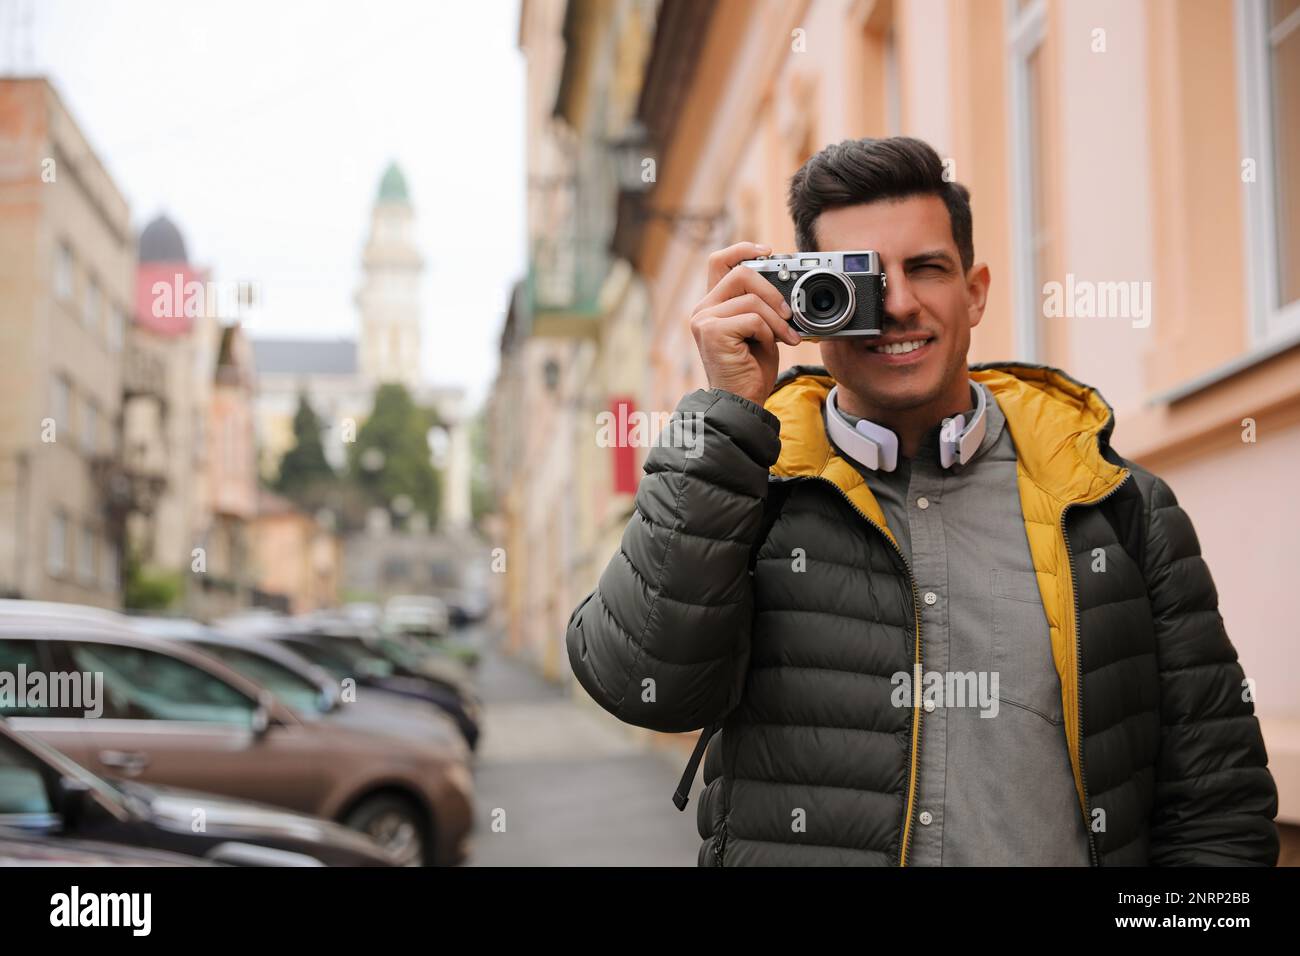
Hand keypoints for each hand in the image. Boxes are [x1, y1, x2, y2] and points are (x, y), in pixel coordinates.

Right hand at [689, 242, 799, 406]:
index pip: (720, 261)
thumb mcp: (759, 329)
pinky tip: (769, 347)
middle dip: (773, 290)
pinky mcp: (711, 332)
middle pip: (741, 273)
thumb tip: (783, 282)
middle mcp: (702, 309)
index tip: (769, 252)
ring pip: (751, 298)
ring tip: (786, 338)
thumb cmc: (751, 369)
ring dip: (776, 320)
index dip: (743, 249)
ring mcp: (704, 320)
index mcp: (712, 305)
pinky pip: (752, 318)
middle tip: (788, 313)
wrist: (741, 402)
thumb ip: (760, 305)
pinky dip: (768, 332)